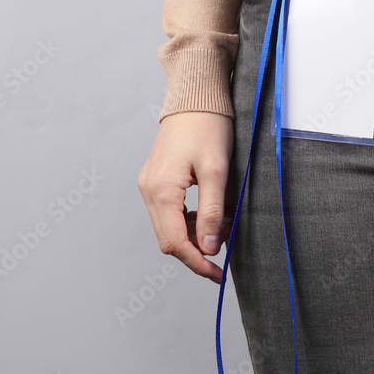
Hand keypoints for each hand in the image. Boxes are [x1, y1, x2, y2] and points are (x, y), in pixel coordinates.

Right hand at [138, 111, 233, 282]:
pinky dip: (188, 222)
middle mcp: (148, 190)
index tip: (218, 275)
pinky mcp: (155, 181)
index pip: (174, 243)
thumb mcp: (217, 171)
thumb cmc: (209, 127)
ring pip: (168, 228)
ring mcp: (149, 185)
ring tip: (222, 232)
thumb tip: (211, 248)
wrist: (195, 98)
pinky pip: (168, 213)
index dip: (197, 263)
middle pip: (168, 239)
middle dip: (196, 252)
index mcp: (161, 190)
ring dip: (193, 237)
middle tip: (225, 255)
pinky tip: (209, 218)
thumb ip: (212, 212)